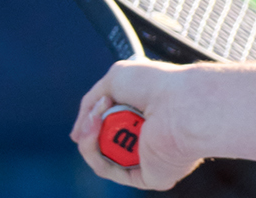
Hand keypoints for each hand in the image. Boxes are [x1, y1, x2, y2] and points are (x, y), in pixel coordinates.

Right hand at [70, 59, 202, 190]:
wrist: (179, 104)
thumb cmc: (157, 85)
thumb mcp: (115, 78)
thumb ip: (91, 103)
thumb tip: (76, 133)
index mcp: (152, 113)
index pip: (119, 120)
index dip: (98, 118)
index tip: (90, 112)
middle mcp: (152, 136)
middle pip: (105, 139)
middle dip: (92, 124)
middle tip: (98, 109)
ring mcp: (149, 157)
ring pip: (101, 155)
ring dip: (90, 136)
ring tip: (96, 117)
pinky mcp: (146, 176)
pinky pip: (108, 169)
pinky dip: (94, 150)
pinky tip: (97, 129)